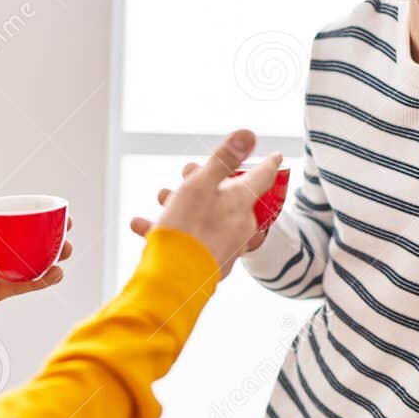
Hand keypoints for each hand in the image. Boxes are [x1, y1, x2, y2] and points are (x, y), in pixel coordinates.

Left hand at [0, 217, 73, 337]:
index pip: (0, 217)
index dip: (25, 212)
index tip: (48, 208)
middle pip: (19, 238)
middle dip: (44, 234)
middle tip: (64, 232)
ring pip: (25, 261)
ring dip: (47, 257)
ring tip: (65, 253)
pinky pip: (20, 286)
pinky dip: (37, 281)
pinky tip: (54, 276)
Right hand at [128, 129, 280, 276]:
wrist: (172, 283)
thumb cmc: (186, 230)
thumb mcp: (200, 185)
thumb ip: (223, 159)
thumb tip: (249, 134)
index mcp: (241, 203)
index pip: (263, 178)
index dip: (268, 164)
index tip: (276, 156)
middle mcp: (239, 225)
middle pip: (227, 196)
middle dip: (206, 182)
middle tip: (186, 173)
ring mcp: (225, 246)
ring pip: (205, 216)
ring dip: (182, 205)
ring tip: (160, 199)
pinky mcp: (208, 264)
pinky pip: (192, 239)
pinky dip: (171, 228)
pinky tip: (142, 225)